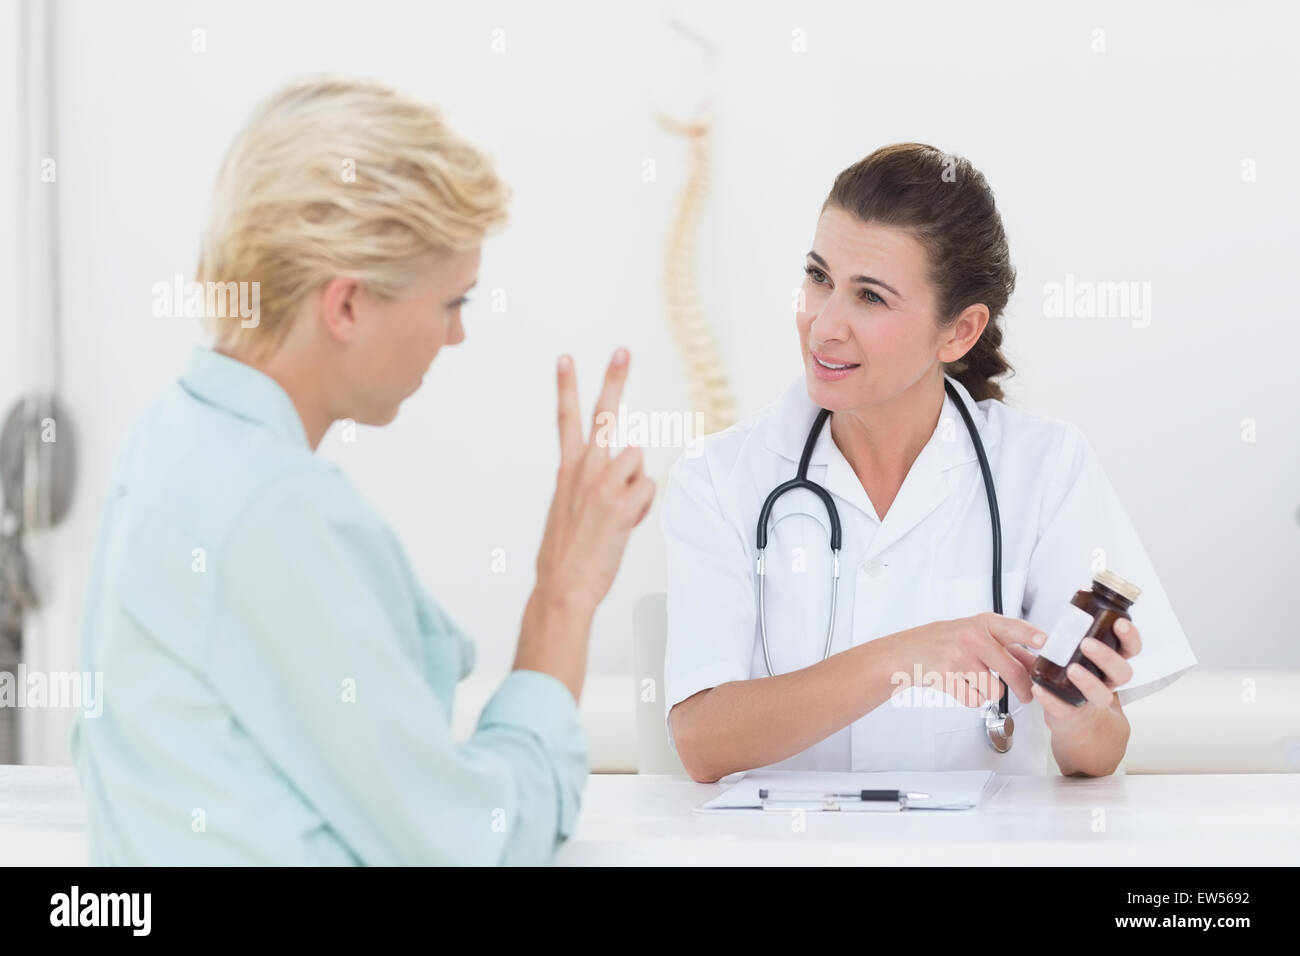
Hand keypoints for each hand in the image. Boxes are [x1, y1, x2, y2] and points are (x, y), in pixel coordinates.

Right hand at [532, 348, 656, 614]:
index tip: (566, 358)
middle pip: (604, 414)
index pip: (566, 419)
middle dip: (613, 379)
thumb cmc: (567, 552)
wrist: (562, 583)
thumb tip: (619, 477)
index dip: (567, 386)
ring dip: (637, 486)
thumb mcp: (568, 509)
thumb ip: (588, 484)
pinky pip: (648, 489)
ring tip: (620, 512)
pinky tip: (625, 524)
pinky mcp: (620, 501)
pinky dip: (643, 508)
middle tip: (622, 351)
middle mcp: (584, 468)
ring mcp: (602, 482)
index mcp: (567, 469)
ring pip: (638, 459)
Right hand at [886, 613, 1047, 707]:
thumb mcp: (974, 634)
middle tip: (1028, 696)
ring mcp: (958, 657)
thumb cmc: (943, 642)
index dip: (1031, 635)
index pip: (1013, 628)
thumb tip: (1035, 662)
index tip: (1045, 642)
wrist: (906, 652)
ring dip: (989, 693)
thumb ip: (1005, 646)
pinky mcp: (947, 677)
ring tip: (976, 682)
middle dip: (1024, 689)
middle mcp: (971, 637)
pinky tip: (962, 686)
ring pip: (995, 690)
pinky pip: (974, 700)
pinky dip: (971, 699)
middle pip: (1012, 670)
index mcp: (982, 623)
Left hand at [1030, 618, 1141, 728]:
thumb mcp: (1085, 652)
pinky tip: (1039, 689)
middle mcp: (1109, 682)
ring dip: (1088, 681)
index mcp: (1113, 663)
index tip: (1119, 623)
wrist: (1078, 719)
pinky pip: (1065, 710)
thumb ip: (1081, 631)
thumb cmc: (1082, 676)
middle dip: (1106, 656)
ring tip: (1072, 669)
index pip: (1131, 649)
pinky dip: (1051, 700)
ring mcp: (1093, 700)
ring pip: (1100, 695)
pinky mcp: (1073, 714)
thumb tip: (1076, 600)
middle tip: (1087, 643)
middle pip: (1122, 672)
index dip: (1130, 637)